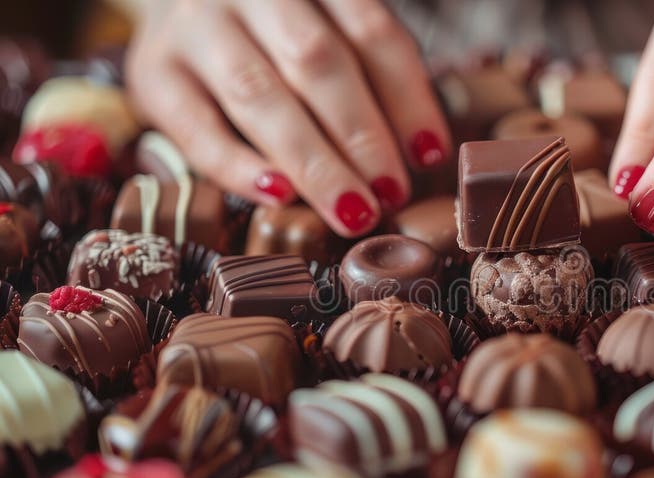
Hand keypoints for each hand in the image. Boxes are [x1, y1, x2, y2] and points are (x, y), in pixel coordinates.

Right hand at [125, 0, 450, 236]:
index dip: (407, 97)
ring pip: (259, 94)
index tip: (431, 156)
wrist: (179, 2)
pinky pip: (196, 127)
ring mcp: (193, 26)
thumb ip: (367, 70)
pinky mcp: (150, 72)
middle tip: (391, 193)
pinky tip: (280, 195)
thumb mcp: (326, 28)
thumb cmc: (275, 31)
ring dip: (313, 161)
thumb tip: (420, 154)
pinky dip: (238, 166)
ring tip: (351, 209)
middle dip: (361, 135)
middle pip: (315, 62)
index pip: (370, 32)